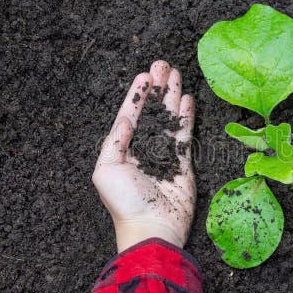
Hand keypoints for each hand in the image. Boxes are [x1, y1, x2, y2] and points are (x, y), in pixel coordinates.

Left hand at [92, 60, 195, 252]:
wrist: (153, 229)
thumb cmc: (125, 202)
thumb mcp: (106, 170)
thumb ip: (115, 141)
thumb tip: (127, 118)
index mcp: (122, 150)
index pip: (130, 115)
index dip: (137, 95)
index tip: (145, 75)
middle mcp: (143, 149)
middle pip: (152, 112)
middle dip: (157, 88)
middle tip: (163, 63)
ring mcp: (164, 155)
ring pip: (169, 119)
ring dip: (172, 96)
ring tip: (176, 73)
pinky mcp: (183, 164)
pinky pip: (185, 135)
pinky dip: (186, 117)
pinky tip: (187, 99)